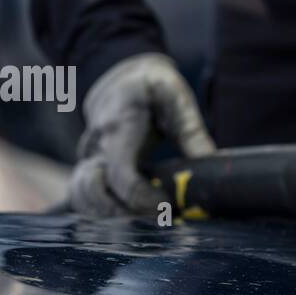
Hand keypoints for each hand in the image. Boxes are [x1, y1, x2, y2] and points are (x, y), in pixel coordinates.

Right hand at [70, 53, 215, 215]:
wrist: (120, 78)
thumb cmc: (152, 87)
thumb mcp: (175, 97)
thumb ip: (191, 131)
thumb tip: (213, 162)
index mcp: (118, 128)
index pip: (120, 174)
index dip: (142, 198)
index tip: (169, 206)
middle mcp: (96, 146)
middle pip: (92, 193)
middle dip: (123, 212)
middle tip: (160, 215)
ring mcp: (88, 159)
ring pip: (82, 198)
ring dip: (111, 216)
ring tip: (149, 215)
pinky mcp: (89, 169)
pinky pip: (85, 198)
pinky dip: (104, 212)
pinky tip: (135, 214)